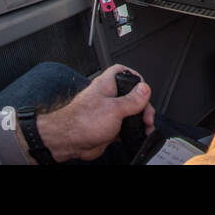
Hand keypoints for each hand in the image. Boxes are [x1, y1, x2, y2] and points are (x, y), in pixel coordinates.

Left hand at [27, 64, 154, 162]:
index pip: (122, 71)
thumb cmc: (81, 122)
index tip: (144, 87)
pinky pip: (124, 127)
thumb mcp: (115, 108)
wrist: (67, 143)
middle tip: (147, 115)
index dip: (134, 76)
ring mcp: (107, 112)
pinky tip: (137, 134)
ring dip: (139, 120)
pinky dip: (132, 131)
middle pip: (131, 95)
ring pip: (129, 112)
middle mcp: (107, 97)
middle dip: (143, 105)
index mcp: (107, 85)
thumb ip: (132, 100)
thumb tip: (145, 89)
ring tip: (146, 127)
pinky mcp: (107, 127)